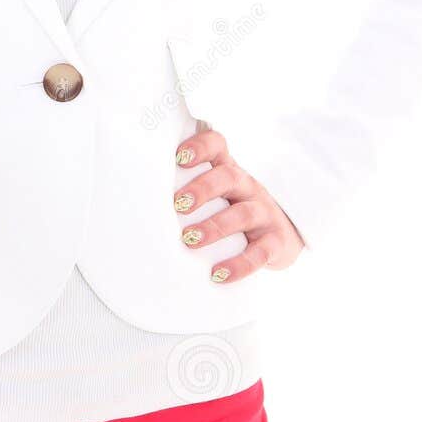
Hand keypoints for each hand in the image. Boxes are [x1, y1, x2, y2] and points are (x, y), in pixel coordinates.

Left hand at [173, 126, 305, 281]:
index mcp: (229, 171)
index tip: (179, 157)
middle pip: (229, 177)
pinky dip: (239, 264)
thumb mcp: (216, 196)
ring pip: (244, 213)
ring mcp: (264, 213)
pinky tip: (219, 274)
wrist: (283, 237)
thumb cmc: (232, 213)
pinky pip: (260, 253)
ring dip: (215, 226)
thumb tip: (138, 201)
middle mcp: (247, 187)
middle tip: (178, 204)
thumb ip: (186, 192)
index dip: (201, 147)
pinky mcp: (276, 242)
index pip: (218, 146)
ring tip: (190, 239)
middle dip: (203, 188)